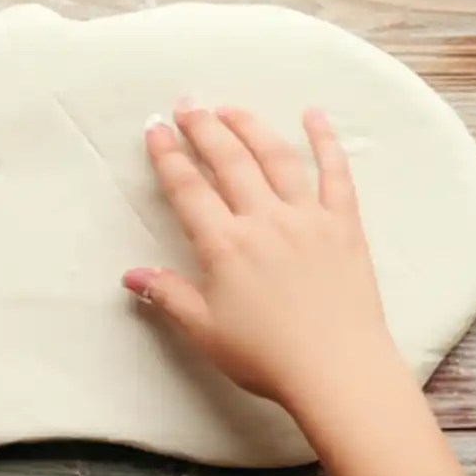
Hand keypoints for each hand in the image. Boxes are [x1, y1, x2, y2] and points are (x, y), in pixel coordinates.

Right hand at [123, 103, 388, 407]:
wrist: (339, 371)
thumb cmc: (268, 357)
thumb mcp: (206, 331)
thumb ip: (169, 296)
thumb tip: (131, 275)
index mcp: (226, 246)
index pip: (189, 189)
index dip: (168, 156)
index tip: (155, 129)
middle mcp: (264, 220)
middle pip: (229, 160)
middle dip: (204, 127)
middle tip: (187, 104)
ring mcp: (308, 218)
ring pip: (276, 157)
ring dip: (250, 126)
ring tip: (230, 108)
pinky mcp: (344, 225)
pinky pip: (336, 173)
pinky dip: (325, 141)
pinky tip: (314, 116)